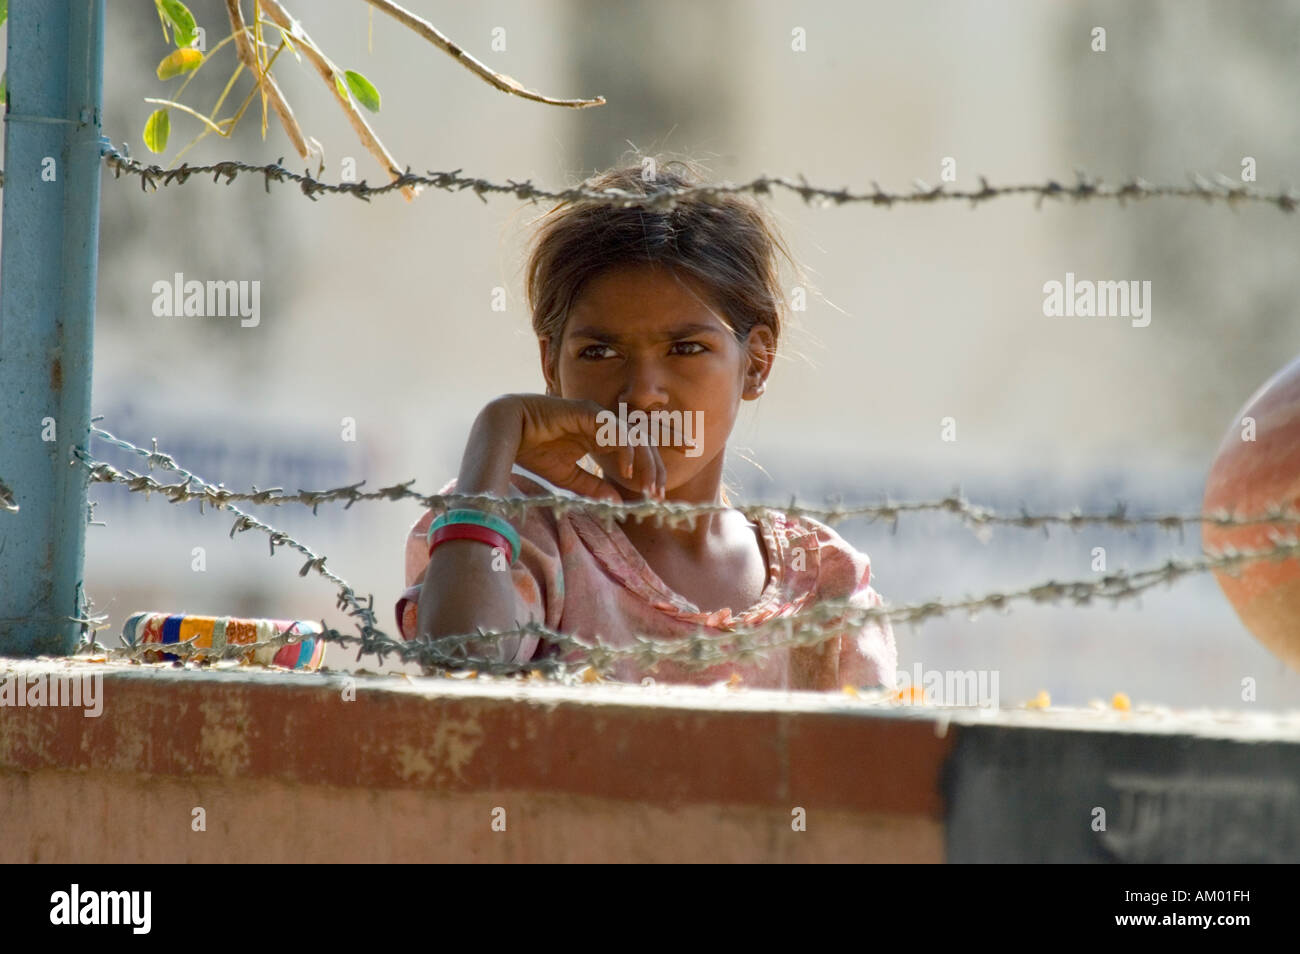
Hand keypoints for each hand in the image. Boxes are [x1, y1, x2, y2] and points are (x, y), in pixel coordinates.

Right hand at [479, 394, 665, 503]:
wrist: (509, 431)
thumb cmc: (535, 449)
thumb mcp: (569, 477)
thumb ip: (592, 487)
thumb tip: (616, 503)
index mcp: (601, 438)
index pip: (636, 451)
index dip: (651, 470)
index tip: (658, 494)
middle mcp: (604, 426)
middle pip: (643, 444)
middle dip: (656, 469)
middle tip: (660, 494)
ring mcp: (599, 417)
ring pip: (635, 437)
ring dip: (646, 463)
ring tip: (649, 487)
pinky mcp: (589, 413)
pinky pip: (616, 431)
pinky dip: (626, 450)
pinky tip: (628, 471)